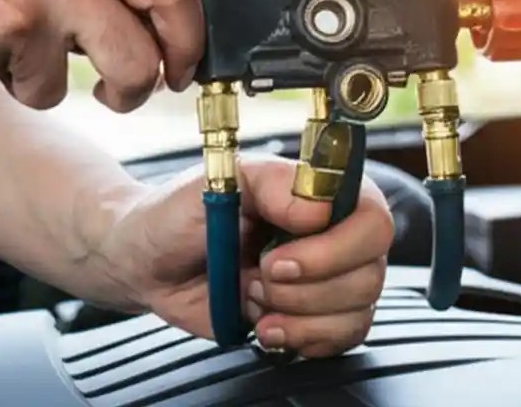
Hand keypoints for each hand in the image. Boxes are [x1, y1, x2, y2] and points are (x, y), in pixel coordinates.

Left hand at [97, 156, 394, 357]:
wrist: (148, 260)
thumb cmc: (181, 213)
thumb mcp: (221, 180)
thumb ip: (271, 183)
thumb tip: (318, 210)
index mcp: (322, 193)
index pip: (372, 218)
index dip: (334, 247)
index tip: (277, 256)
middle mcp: (335, 235)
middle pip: (370, 273)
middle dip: (306, 287)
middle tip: (258, 275)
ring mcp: (328, 279)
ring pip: (356, 311)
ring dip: (297, 313)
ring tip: (253, 295)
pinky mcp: (313, 318)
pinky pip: (339, 340)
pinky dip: (300, 339)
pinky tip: (265, 325)